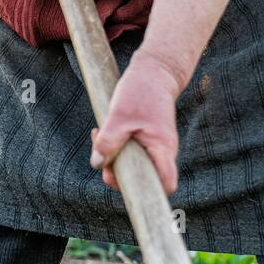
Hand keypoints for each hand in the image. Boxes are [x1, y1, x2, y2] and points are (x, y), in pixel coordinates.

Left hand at [90, 51, 181, 194]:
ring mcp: (152, 147)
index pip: (165, 184)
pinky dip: (112, 147)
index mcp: (162, 148)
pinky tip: (101, 132)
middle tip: (100, 155)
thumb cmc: (140, 90)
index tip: (122, 181)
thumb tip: (97, 164)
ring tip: (97, 135)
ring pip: (130, 165)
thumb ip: (109, 140)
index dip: (147, 192)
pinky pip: (127, 153)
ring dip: (111, 157)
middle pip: (141, 179)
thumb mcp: (119, 115)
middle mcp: (161, 152)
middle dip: (117, 173)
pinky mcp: (143, 141)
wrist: (152, 71)